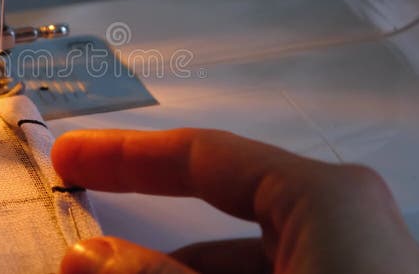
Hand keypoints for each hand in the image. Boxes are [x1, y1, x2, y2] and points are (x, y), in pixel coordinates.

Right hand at [53, 129, 418, 273]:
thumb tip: (85, 257)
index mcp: (325, 201)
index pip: (203, 156)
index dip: (126, 156)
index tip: (71, 158)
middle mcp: (341, 229)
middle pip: (216, 224)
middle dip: (144, 249)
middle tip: (81, 252)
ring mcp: (347, 273)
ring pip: (234, 272)